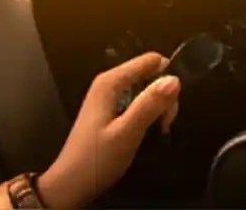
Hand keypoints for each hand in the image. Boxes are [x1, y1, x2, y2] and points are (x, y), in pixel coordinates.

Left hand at [38, 52, 180, 207]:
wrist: (70, 185)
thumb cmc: (97, 159)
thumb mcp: (126, 132)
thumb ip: (150, 105)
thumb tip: (175, 79)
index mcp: (111, 82)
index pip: (151, 60)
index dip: (167, 78)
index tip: (170, 105)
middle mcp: (110, 84)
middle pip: (150, 76)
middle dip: (163, 97)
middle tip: (164, 125)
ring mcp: (110, 98)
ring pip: (147, 91)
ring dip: (157, 109)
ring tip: (156, 132)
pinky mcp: (112, 111)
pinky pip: (138, 103)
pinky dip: (148, 116)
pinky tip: (146, 133)